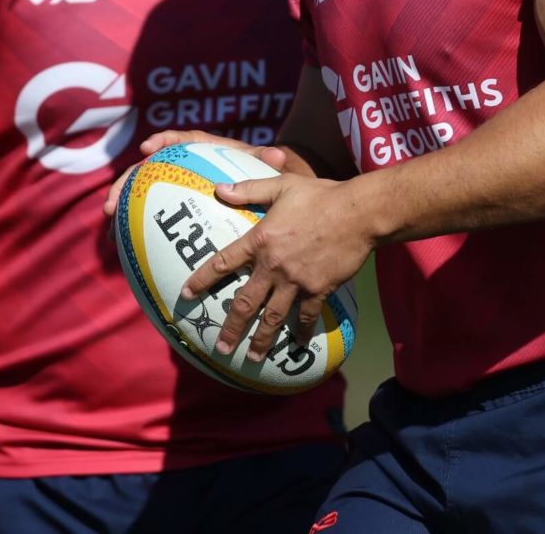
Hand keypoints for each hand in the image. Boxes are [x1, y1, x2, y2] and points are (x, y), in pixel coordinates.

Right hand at [100, 130, 290, 216]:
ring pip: (149, 192)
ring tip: (109, 217)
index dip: (167, 140)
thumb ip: (273, 166)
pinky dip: (138, 225)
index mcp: (215, 154)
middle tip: (114, 197)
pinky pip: (158, 217)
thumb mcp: (280, 176)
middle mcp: (195, 170)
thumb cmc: (279, 187)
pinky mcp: (184, 212)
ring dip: (126, 202)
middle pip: (156, 168)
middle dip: (130, 178)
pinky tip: (121, 241)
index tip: (148, 148)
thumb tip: (277, 154)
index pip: (188, 141)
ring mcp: (187, 192)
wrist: (282, 205)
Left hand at [181, 173, 375, 361]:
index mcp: (260, 239)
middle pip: (245, 303)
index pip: (223, 263)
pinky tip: (296, 343)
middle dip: (231, 327)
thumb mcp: (282, 186)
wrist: (358, 214)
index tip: (186, 295)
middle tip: (220, 347)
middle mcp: (273, 266)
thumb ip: (249, 189)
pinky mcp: (318, 289)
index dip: (202, 279)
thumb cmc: (320, 196)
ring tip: (251, 358)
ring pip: (272, 317)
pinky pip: (306, 315)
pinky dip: (301, 331)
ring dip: (260, 340)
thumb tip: (219, 189)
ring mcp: (296, 281)